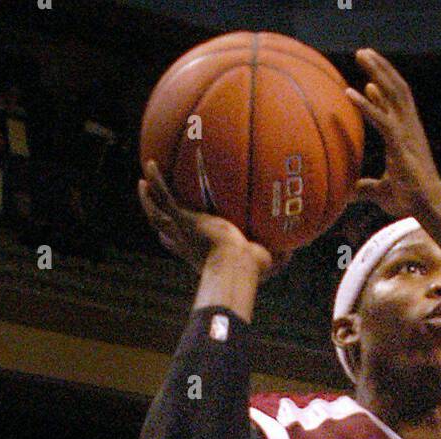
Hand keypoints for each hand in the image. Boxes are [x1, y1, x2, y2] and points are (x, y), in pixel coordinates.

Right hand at [137, 161, 286, 281]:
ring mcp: (184, 231)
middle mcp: (190, 243)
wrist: (236, 267)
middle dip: (160, 222)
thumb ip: (280, 253)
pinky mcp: (183, 220)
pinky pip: (165, 196)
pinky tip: (150, 164)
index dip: (177, 245)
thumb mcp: (268, 261)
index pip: (185, 250)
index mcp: (204, 254)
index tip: (170, 240)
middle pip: (167, 231)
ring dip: (148, 199)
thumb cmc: (253, 272)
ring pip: (157, 213)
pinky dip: (157, 181)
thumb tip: (297, 247)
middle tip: (155, 212)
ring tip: (143, 183)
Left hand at [346, 49, 440, 215]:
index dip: (384, 92)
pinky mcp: (400, 141)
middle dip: (380, 68)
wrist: (428, 205)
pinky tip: (348, 93)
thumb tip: (346, 194)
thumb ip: (365, 188)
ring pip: (392, 91)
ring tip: (361, 54)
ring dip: (376, 71)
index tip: (370, 82)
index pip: (396, 106)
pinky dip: (364, 104)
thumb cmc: (409, 201)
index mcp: (407, 135)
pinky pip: (380, 118)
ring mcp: (406, 131)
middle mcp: (409, 127)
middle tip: (363, 53)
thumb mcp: (382, 192)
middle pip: (396, 88)